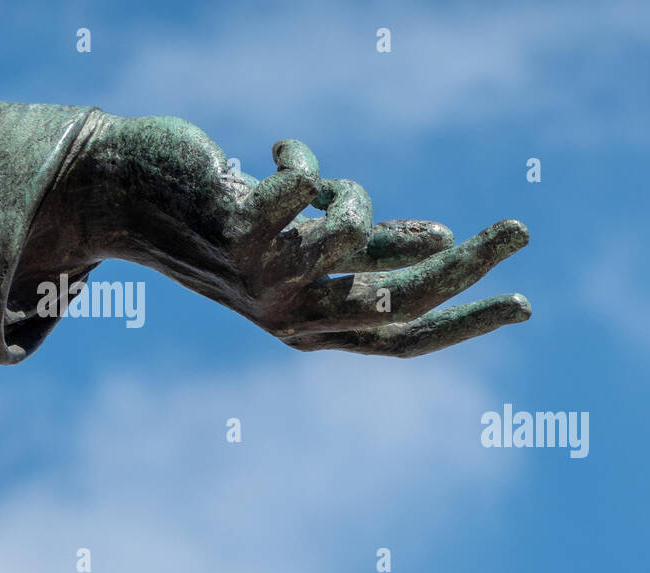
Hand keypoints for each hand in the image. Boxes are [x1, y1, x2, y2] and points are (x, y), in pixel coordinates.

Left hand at [203, 138, 529, 356]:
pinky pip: (308, 187)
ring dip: (353, 193)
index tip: (522, 302)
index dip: (467, 323)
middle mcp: (292, 318)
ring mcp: (263, 280)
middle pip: (403, 299)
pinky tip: (278, 157)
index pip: (406, 339)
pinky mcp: (238, 231)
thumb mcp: (308, 247)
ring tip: (322, 181)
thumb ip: (372, 250)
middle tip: (521, 229)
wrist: (126, 199)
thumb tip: (440, 239)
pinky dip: (304, 162)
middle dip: (471, 264)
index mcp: (314, 330)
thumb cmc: (229, 223)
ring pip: (356, 234)